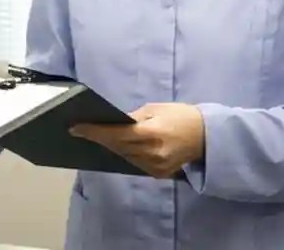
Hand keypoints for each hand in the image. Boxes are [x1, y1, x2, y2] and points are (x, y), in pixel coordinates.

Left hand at [70, 103, 205, 178]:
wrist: (208, 136)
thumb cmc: (181, 116)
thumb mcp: (156, 109)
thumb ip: (134, 118)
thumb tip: (113, 123)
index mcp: (152, 133)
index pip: (115, 134)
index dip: (93, 132)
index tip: (75, 128)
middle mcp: (152, 153)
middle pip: (117, 147)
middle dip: (99, 138)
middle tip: (81, 130)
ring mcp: (156, 167)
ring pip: (124, 157)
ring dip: (111, 147)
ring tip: (95, 136)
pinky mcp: (159, 174)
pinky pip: (135, 163)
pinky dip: (126, 154)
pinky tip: (117, 146)